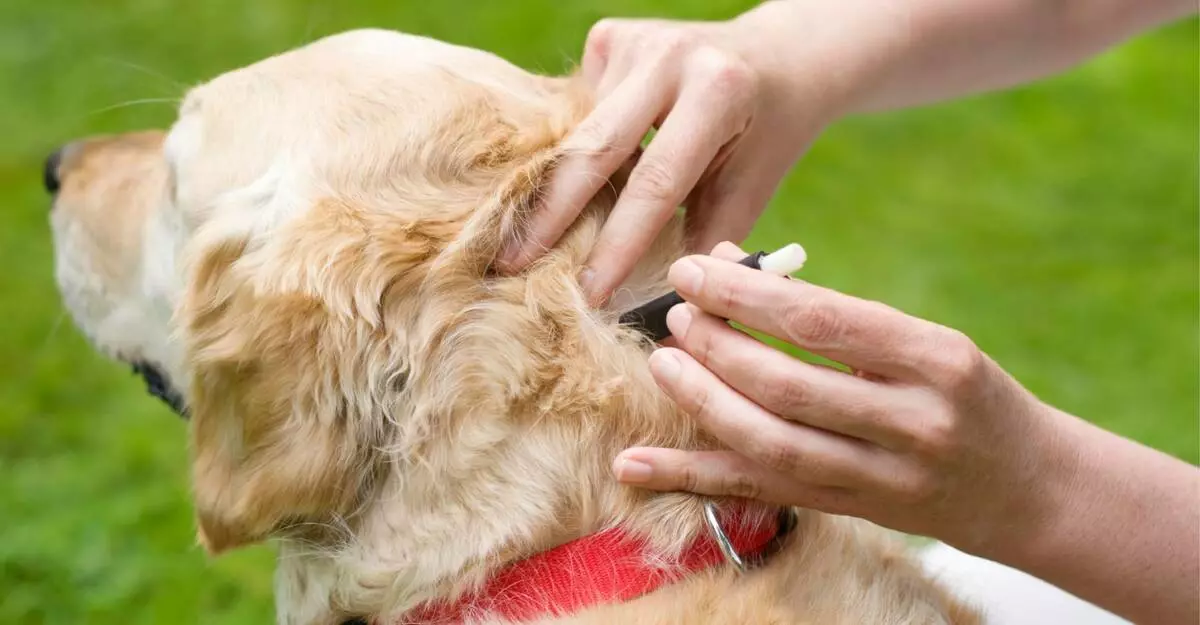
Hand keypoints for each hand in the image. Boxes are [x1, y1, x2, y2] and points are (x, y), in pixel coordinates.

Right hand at [496, 12, 838, 303]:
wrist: (777, 58)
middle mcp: (669, 57)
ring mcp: (634, 40)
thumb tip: (655, 310)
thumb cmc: (766, 134)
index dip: (618, 244)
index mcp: (717, 93)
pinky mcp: (610, 36)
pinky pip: (579, 110)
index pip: (655, 183)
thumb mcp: (752, 188)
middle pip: (593, 148)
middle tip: (510, 265)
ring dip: (561, 186)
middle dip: (550, 215)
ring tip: (528, 237)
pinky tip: (585, 170)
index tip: (589, 293)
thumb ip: (704, 241)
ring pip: (579, 131)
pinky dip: (578, 149)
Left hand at [613, 242, 1077, 554]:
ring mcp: (885, 478)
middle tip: (676, 317)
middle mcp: (914, 422)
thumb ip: (839, 318)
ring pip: (773, 444)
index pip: (825, 321)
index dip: (747, 295)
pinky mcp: (854, 512)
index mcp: (936, 359)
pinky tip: (635, 465)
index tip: (693, 270)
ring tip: (663, 366)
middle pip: (791, 386)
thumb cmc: (964, 394)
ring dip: (704, 404)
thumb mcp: (925, 343)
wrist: (1027, 487)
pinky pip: (762, 492)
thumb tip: (734, 271)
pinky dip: (693, 477)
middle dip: (719, 348)